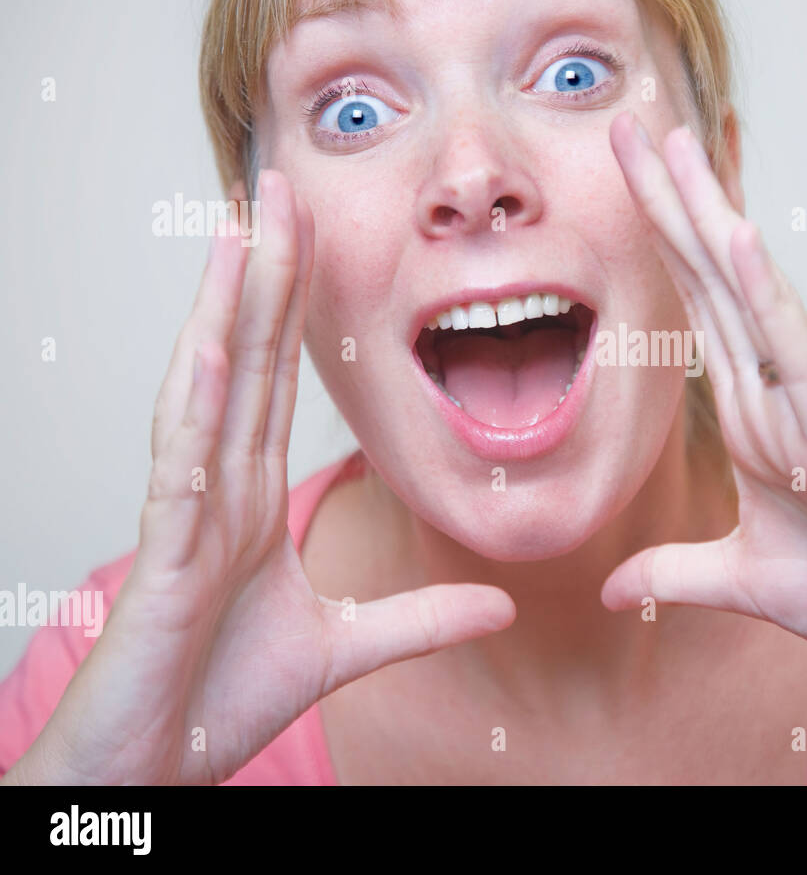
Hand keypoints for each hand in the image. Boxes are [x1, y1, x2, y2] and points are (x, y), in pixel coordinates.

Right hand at [9, 171, 514, 784]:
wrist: (152, 769)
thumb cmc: (218, 698)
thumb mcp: (347, 647)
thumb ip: (421, 618)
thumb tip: (503, 605)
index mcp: (249, 496)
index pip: (279, 381)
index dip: (294, 309)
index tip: (312, 238)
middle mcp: (216, 486)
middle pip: (247, 360)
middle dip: (267, 275)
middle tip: (283, 189)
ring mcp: (188, 512)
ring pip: (209, 390)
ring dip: (225, 309)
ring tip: (245, 228)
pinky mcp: (168, 554)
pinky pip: (184, 467)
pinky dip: (197, 406)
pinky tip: (211, 347)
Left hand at [601, 110, 806, 694]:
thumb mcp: (744, 583)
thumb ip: (676, 573)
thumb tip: (609, 587)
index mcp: (750, 419)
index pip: (693, 313)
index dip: (655, 249)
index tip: (618, 184)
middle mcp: (774, 394)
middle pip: (708, 281)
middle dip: (664, 203)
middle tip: (625, 122)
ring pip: (746, 295)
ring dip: (707, 217)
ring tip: (671, 144)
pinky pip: (794, 352)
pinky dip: (765, 294)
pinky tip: (736, 235)